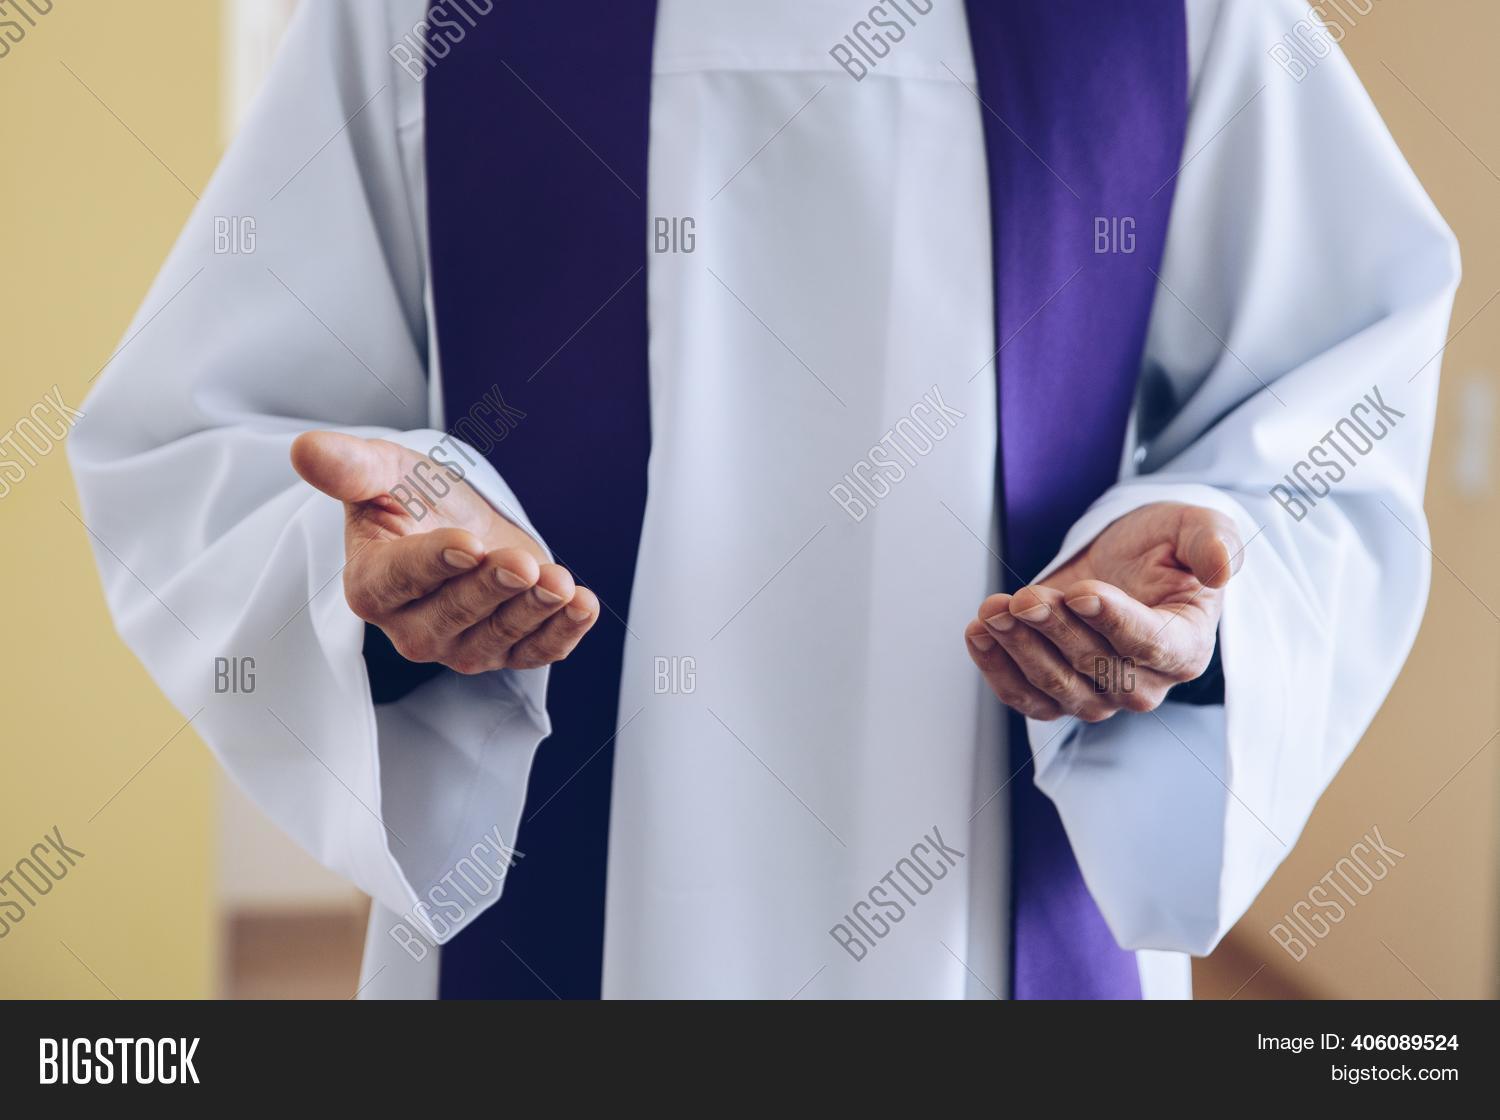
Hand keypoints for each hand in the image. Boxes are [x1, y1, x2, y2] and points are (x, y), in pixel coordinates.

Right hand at [291, 430, 597, 673]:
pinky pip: (536, 652)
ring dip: (533, 612)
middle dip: (490, 589)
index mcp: (373, 584)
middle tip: (520, 563)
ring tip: (561, 581)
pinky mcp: (506, 651)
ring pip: (498, 639)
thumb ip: (350, 466)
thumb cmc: (414, 499)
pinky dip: (563, 633)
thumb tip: (306, 449)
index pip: (399, 580)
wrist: (459, 521)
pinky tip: (583, 605)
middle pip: (453, 615)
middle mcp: (412, 626)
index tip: (467, 543)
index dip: (433, 564)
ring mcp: (461, 645)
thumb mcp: (384, 472)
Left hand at [964, 502, 1240, 721]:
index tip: (1079, 592)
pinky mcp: (1058, 695)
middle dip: (1055, 629)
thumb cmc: (1164, 547)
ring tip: (994, 609)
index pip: (1151, 645)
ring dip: (1018, 648)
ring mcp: (1099, 695)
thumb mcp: (1195, 527)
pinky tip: (978, 632)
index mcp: (1186, 646)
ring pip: (1056, 686)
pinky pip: (1024, 698)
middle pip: (1097, 667)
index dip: (1113, 621)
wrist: (1123, 561)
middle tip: (1024, 596)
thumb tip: (1222, 569)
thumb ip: (1213, 543)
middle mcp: (1145, 682)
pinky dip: (995, 668)